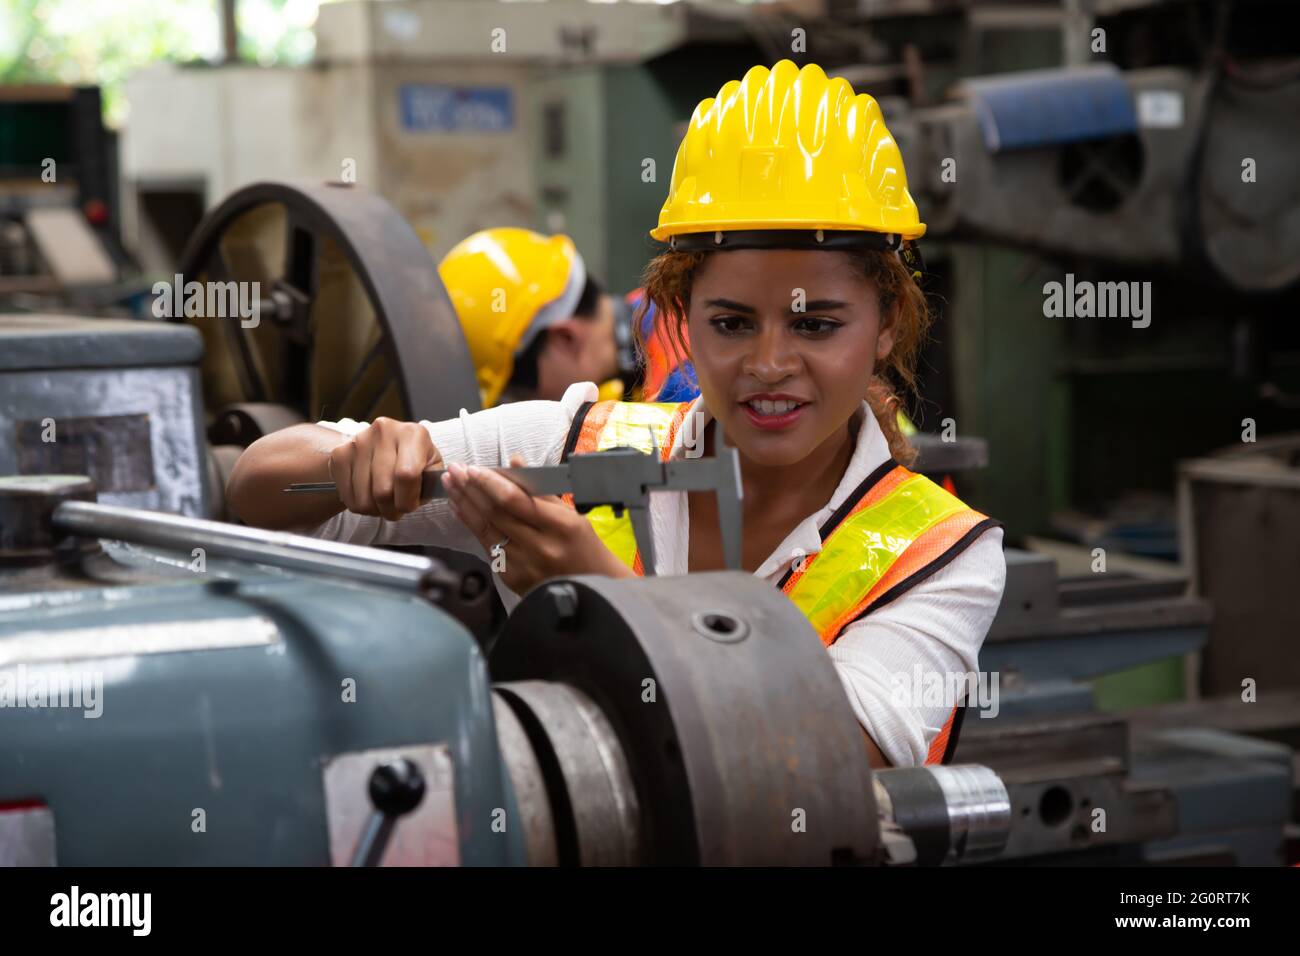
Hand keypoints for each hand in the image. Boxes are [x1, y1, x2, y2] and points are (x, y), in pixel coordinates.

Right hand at [329, 417, 442, 520]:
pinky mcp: (340, 453)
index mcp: (413, 434)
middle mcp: (384, 431)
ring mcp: (359, 441)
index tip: (410, 506)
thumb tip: (438, 487)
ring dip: (376, 510)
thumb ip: (435, 480)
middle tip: (396, 509)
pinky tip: (369, 496)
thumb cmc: (415, 462)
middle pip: (383, 490)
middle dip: (392, 509)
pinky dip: (360, 505)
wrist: (384, 448)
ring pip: (364, 498)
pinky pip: (348, 496)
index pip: (406, 475)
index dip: (408, 500)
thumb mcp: (432, 468)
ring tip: (384, 502)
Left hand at [441, 455, 633, 593]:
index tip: (473, 469)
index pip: (516, 501)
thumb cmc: (584, 548)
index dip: (490, 483)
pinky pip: (486, 546)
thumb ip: (540, 490)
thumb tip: (514, 463)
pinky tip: (461, 509)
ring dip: (464, 503)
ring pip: (485, 528)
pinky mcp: (511, 577)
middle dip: (471, 488)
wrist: (591, 590)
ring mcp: (523, 565)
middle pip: (495, 513)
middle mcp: (540, 547)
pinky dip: (471, 524)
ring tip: (451, 484)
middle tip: (455, 470)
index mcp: (560, 526)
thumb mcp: (572, 515)